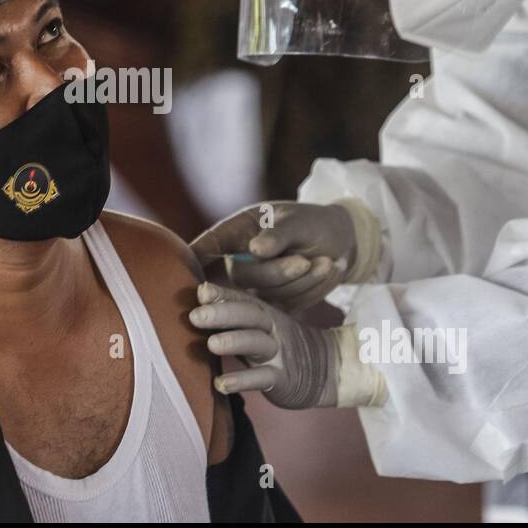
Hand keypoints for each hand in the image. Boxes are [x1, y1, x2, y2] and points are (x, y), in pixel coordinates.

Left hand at [189, 281, 340, 408]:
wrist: (324, 369)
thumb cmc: (276, 345)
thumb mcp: (258, 326)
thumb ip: (232, 315)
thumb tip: (195, 298)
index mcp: (262, 313)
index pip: (242, 299)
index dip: (222, 294)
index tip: (201, 291)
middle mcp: (271, 328)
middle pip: (249, 316)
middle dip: (223, 313)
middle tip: (195, 315)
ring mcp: (278, 353)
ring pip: (256, 344)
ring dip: (233, 342)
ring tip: (211, 344)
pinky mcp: (282, 379)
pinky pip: (262, 378)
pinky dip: (242, 381)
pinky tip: (220, 384)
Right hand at [190, 201, 359, 312]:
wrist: (339, 242)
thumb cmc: (311, 224)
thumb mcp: (298, 220)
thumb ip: (278, 234)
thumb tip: (255, 250)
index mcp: (235, 233)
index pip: (207, 246)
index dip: (193, 258)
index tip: (188, 265)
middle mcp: (238, 263)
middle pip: (243, 277)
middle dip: (278, 272)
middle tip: (305, 261)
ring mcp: (256, 289)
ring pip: (269, 295)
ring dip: (303, 280)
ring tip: (327, 261)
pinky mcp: (276, 307)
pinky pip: (290, 306)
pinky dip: (314, 289)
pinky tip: (329, 270)